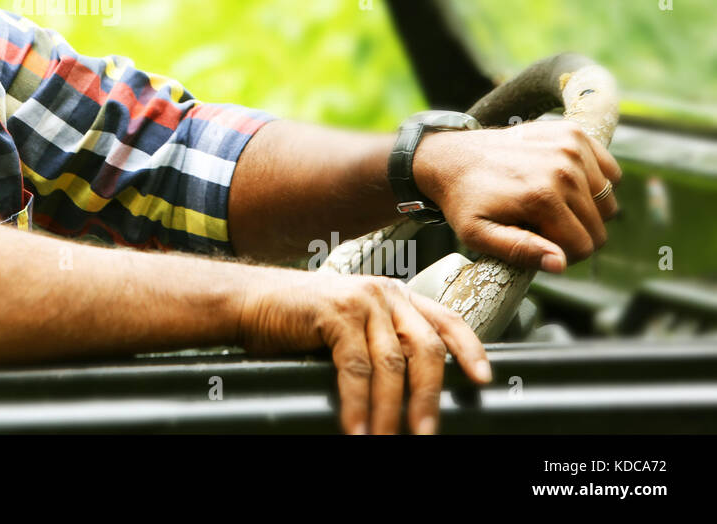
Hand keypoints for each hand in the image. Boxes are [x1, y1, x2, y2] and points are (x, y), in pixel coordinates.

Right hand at [237, 268, 490, 433]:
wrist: (248, 299)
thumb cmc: (297, 316)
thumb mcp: (350, 322)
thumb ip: (382, 339)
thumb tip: (411, 388)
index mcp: (394, 294)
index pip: (446, 319)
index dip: (469, 349)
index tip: (483, 379)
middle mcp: (383, 292)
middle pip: (424, 349)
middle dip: (428, 398)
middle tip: (425, 433)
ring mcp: (360, 300)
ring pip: (392, 365)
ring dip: (390, 411)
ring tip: (386, 440)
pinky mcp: (335, 313)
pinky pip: (356, 368)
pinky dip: (357, 404)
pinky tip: (355, 427)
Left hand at [414, 120, 622, 271]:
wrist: (452, 157)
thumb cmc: (465, 200)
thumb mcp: (478, 234)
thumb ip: (520, 251)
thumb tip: (561, 264)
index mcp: (542, 196)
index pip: (584, 245)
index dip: (564, 254)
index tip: (540, 244)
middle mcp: (563, 169)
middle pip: (599, 225)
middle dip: (574, 233)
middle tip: (540, 224)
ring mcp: (570, 147)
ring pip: (606, 201)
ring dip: (584, 208)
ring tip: (548, 202)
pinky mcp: (573, 133)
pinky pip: (610, 171)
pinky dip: (594, 182)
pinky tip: (564, 183)